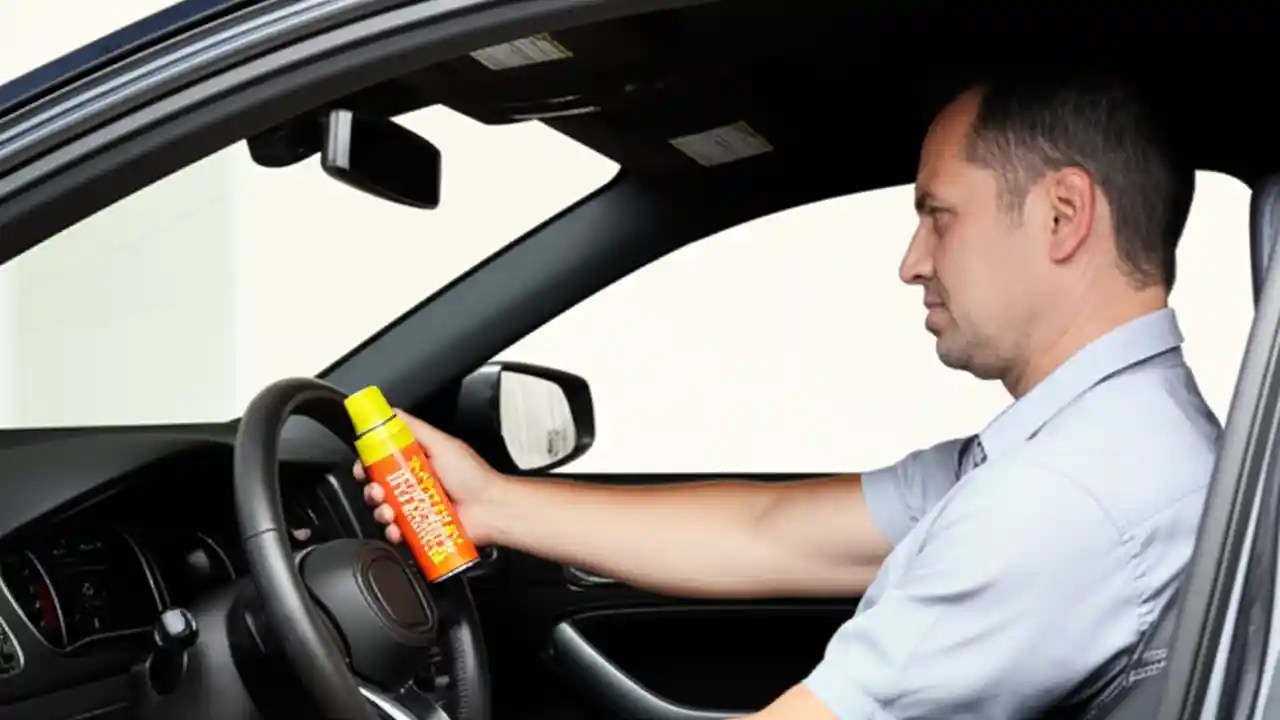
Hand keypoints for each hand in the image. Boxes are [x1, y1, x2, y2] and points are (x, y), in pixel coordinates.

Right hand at [351, 409, 501, 544]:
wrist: (491, 509)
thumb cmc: (474, 477)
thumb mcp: (442, 444)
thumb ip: (416, 428)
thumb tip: (392, 412)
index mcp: (418, 462)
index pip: (383, 460)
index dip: (369, 463)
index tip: (363, 465)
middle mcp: (415, 484)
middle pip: (379, 486)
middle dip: (372, 489)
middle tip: (377, 489)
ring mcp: (416, 508)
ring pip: (384, 509)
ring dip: (380, 510)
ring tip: (389, 510)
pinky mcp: (419, 529)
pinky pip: (396, 531)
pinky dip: (392, 531)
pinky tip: (397, 528)